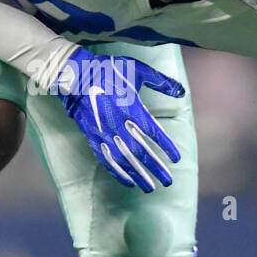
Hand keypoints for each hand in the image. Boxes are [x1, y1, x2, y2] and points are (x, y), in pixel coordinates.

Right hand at [55, 48, 183, 191]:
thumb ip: (160, 81)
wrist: (75, 75)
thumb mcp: (136, 69)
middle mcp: (118, 123)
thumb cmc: (108, 70)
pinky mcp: (92, 136)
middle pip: (140, 151)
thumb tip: (181, 91)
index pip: (153, 132)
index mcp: (130, 107)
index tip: (176, 158)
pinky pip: (106, 159)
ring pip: (123, 159)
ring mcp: (103, 132)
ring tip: (150, 188)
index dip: (166, 146)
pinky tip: (128, 181)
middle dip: (155, 168)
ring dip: (138, 175)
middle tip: (168, 181)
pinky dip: (117, 172)